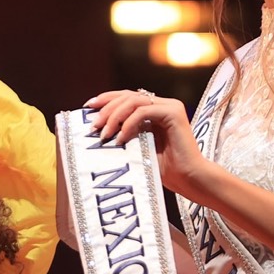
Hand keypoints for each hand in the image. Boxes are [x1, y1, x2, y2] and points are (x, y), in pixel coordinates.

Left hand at [84, 88, 207, 199]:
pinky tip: (120, 139)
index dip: (106, 99)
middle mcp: (163, 104)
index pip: (126, 96)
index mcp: (154, 109)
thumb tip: (96, 130)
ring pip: (134, 101)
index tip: (87, 107)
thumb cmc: (161, 169)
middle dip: (106, 108)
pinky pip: (144, 112)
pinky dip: (129, 124)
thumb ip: (122, 134)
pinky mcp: (174, 113)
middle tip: (93, 126)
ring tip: (103, 134)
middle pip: (128, 95)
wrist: (186, 178)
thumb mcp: (135, 148)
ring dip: (114, 116)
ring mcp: (169, 107)